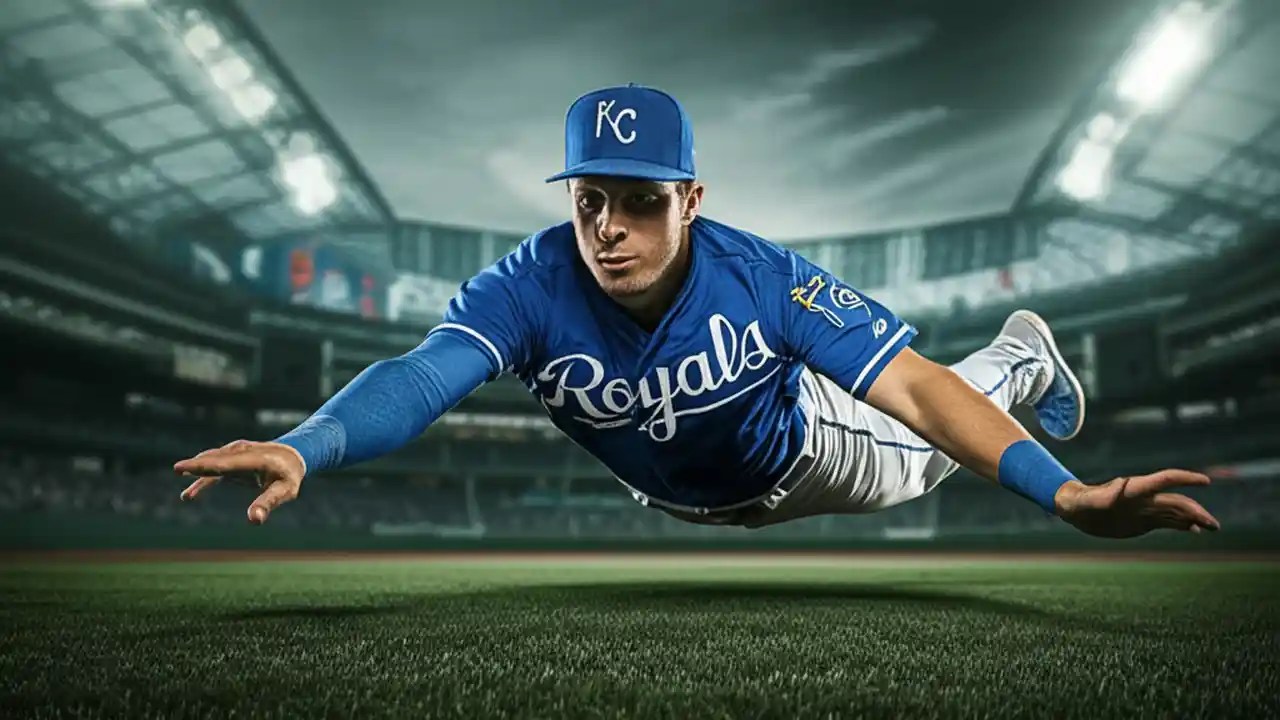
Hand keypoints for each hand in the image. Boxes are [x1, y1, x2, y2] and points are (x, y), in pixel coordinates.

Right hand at [174, 440, 306, 524]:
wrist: (292, 456)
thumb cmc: (289, 476)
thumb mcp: (285, 491)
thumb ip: (268, 503)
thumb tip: (254, 520)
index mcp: (253, 459)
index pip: (224, 463)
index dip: (203, 466)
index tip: (182, 467)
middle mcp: (241, 453)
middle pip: (214, 460)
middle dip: (196, 466)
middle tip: (177, 469)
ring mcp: (234, 454)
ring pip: (211, 462)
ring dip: (196, 472)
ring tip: (186, 495)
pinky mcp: (230, 459)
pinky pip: (212, 469)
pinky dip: (201, 479)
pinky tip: (189, 496)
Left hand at [1053, 470, 1220, 538]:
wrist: (1077, 510)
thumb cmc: (1080, 502)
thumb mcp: (1090, 500)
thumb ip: (1105, 495)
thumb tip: (1120, 484)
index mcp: (1135, 489)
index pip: (1165, 480)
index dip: (1185, 479)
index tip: (1205, 481)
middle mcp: (1144, 498)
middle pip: (1176, 501)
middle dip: (1196, 510)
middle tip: (1213, 524)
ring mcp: (1145, 509)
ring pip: (1176, 512)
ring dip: (1194, 518)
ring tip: (1213, 527)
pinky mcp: (1143, 521)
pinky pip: (1168, 522)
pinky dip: (1183, 525)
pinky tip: (1195, 531)